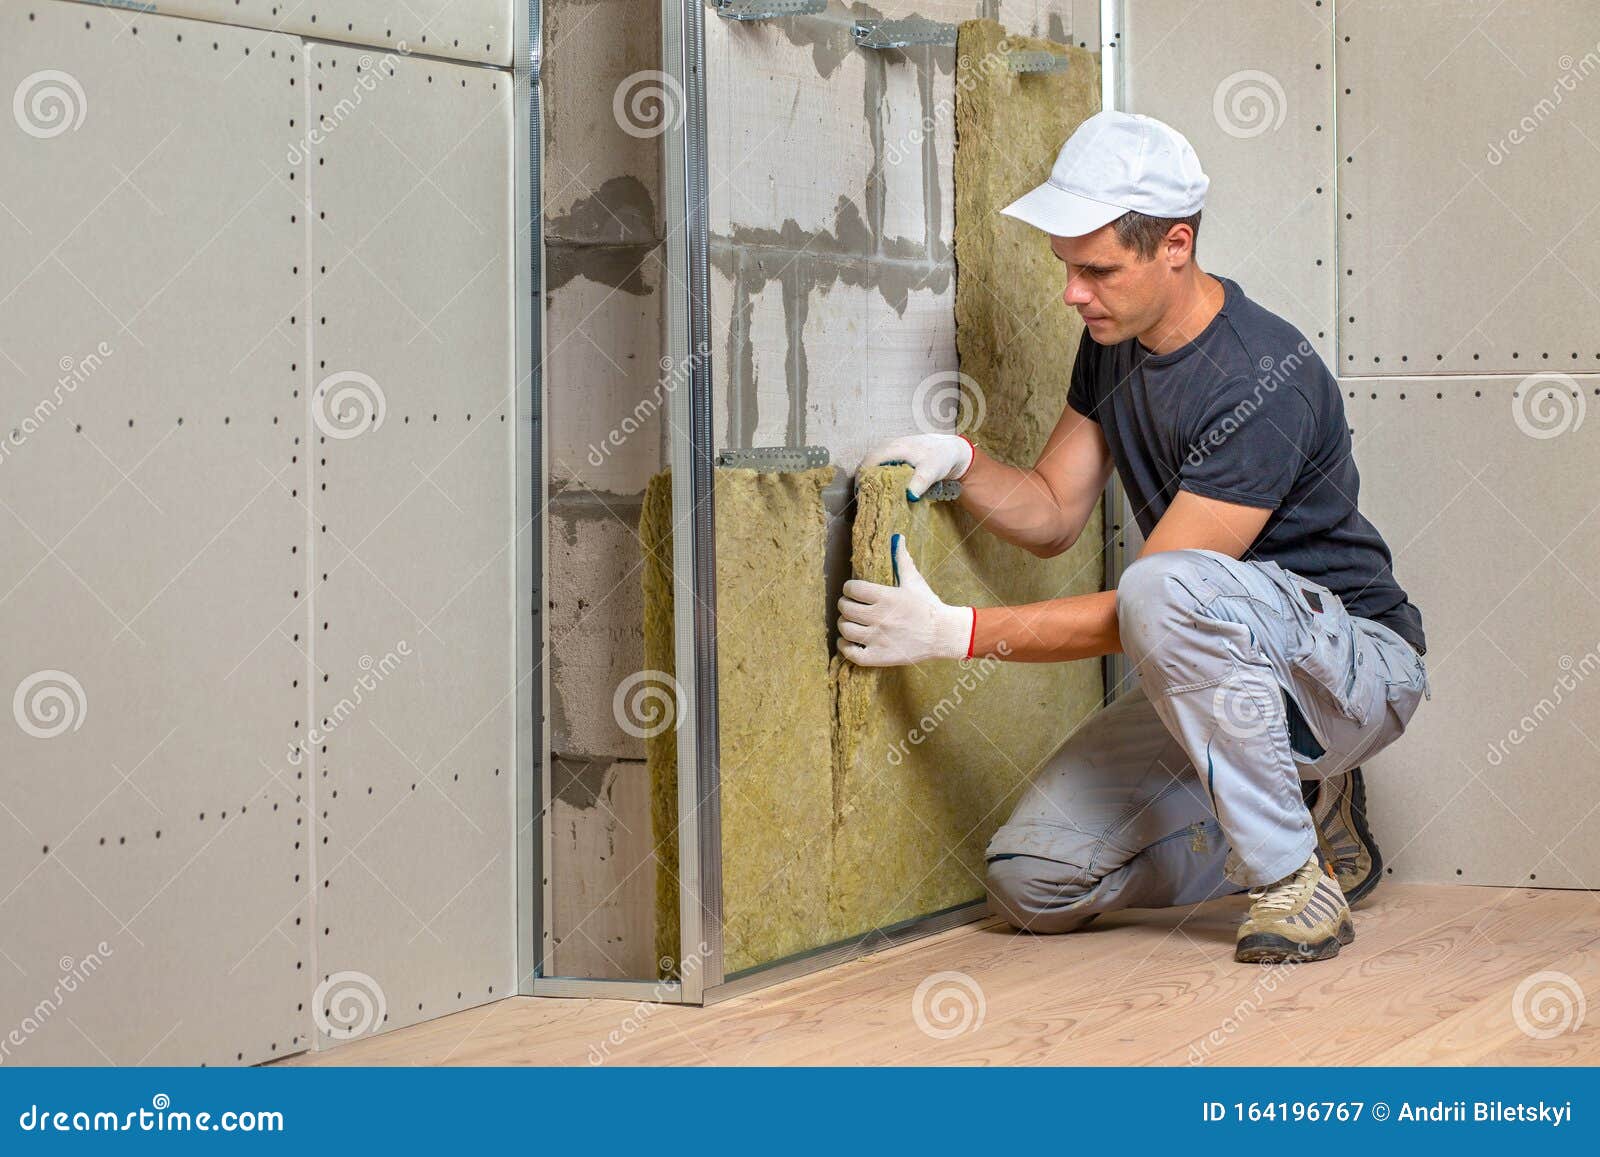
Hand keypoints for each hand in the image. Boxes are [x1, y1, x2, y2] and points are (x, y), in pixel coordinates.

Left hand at [837, 534, 973, 665]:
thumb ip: (902, 560)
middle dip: (846, 605)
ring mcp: (878, 638)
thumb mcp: (914, 581)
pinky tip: (850, 641)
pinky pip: (850, 653)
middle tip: (852, 607)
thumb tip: (898, 538)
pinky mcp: (879, 656)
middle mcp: (880, 617)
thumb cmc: (927, 605)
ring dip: (845, 625)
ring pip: (845, 629)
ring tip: (852, 623)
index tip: (854, 591)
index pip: (851, 588)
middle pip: (845, 608)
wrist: (943, 634)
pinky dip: (845, 647)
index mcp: (886, 597)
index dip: (849, 589)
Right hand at [861, 433, 974, 500]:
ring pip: (871, 463)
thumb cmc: (940, 458)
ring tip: (870, 495)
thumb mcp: (932, 471)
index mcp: (894, 448)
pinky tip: (880, 487)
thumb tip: (909, 496)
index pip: (869, 463)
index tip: (862, 496)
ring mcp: (889, 446)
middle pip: (866, 463)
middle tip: (865, 499)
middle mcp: (888, 444)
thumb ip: (920, 482)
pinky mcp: (892, 451)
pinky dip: (875, 474)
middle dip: (863, 480)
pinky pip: (878, 462)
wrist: (949, 449)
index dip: (862, 479)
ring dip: (868, 478)